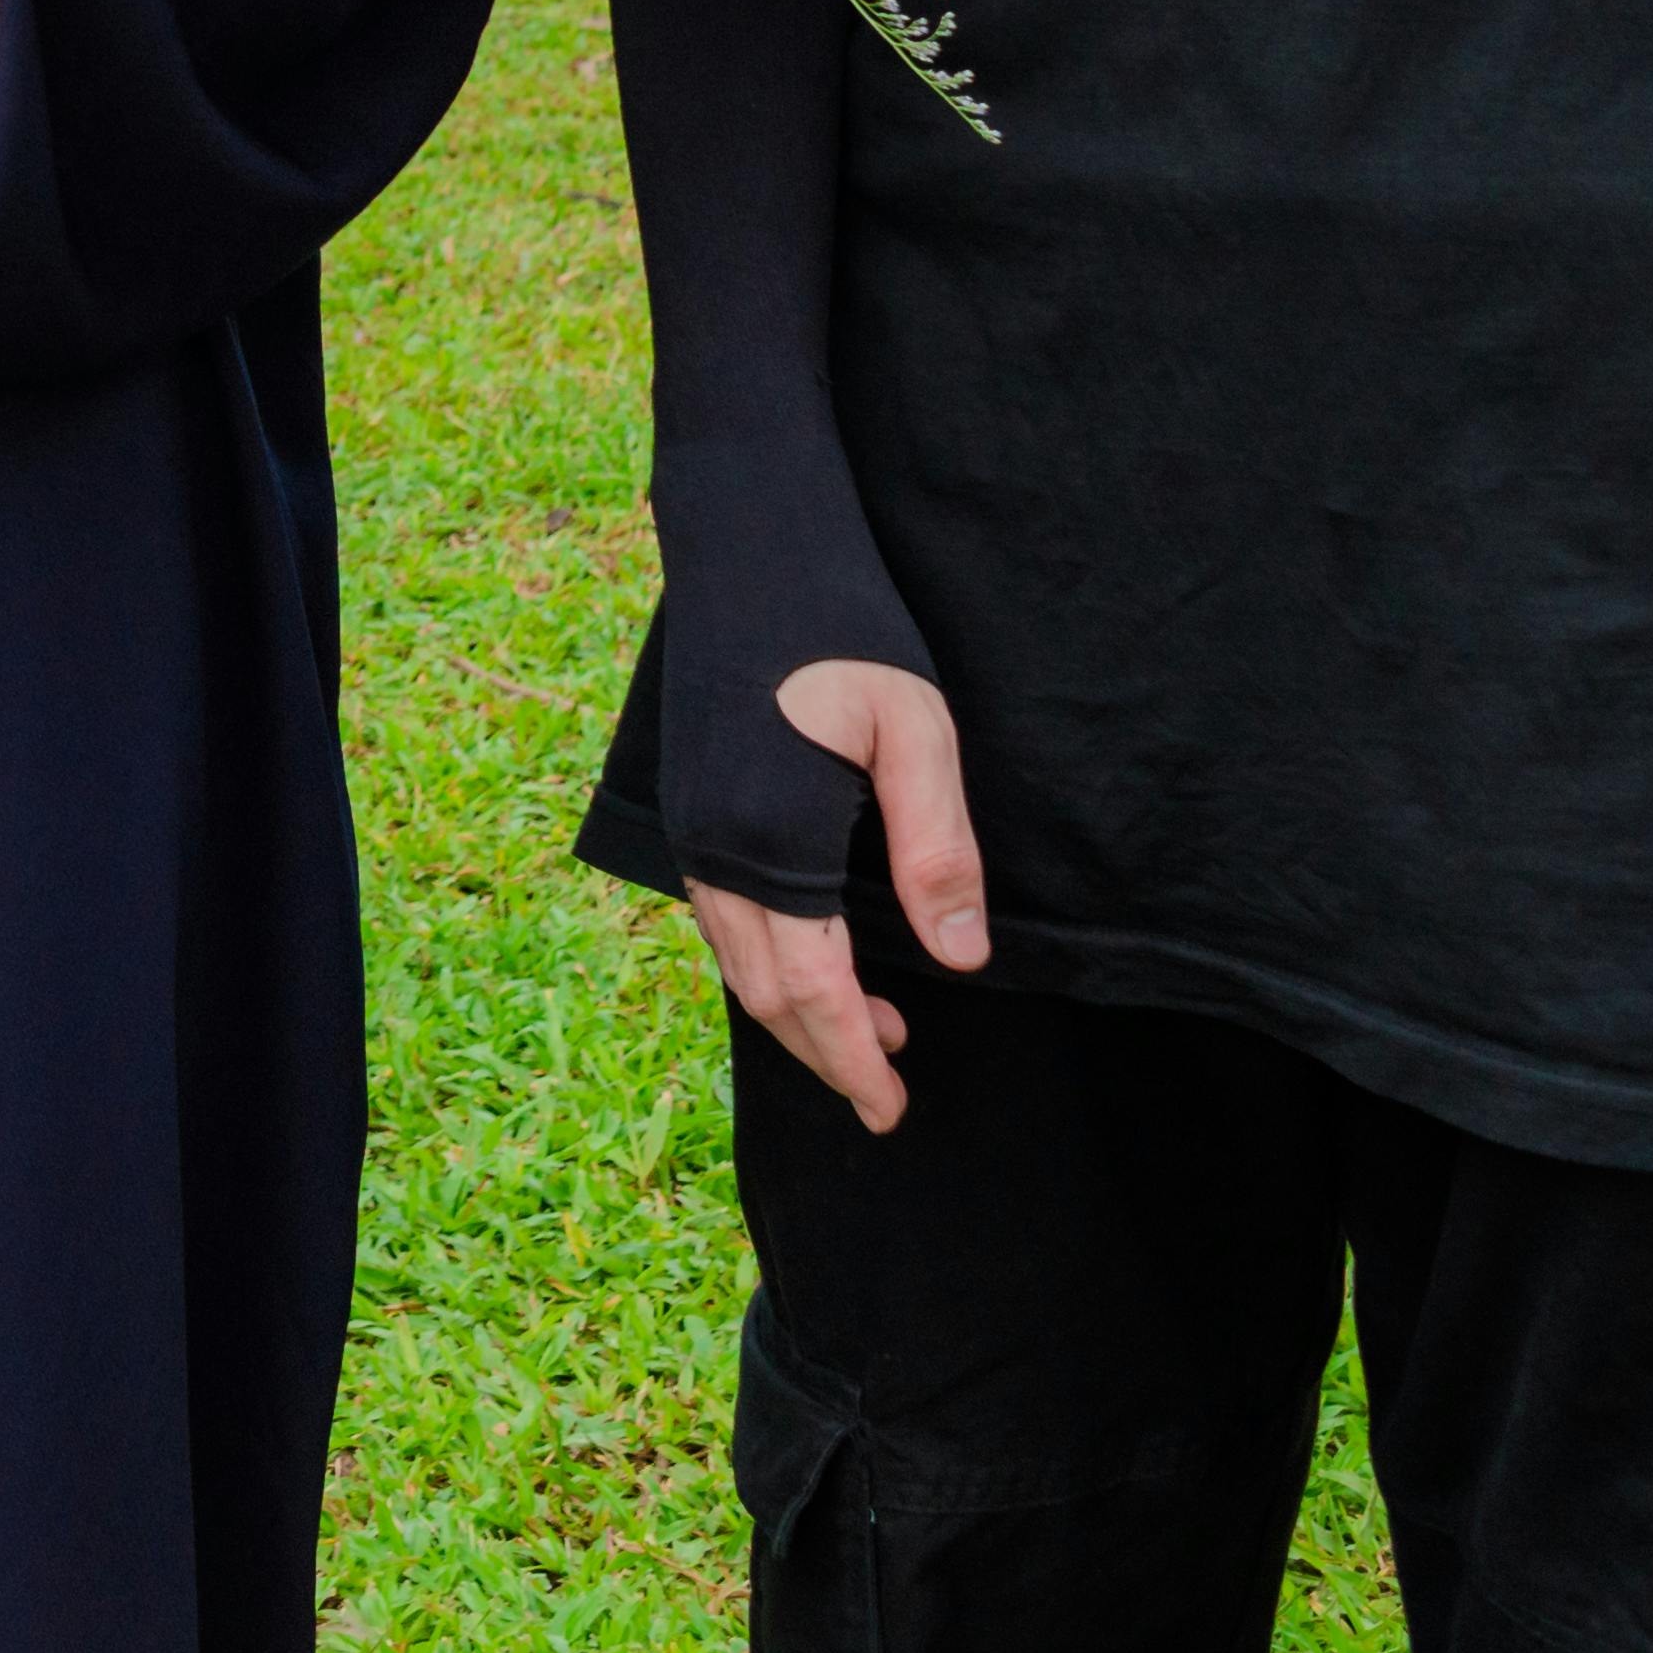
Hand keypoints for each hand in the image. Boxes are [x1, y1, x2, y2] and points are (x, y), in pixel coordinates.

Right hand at [683, 659, 990, 1134]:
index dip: (853, 1059)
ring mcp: (692, 826)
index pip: (812, 991)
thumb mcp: (915, 732)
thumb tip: (961, 958)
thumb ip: (937, 849)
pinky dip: (768, 962)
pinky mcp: (690, 803)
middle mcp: (713, 848)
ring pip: (736, 959)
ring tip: (875, 1029)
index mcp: (768, 842)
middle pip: (764, 992)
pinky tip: (817, 952)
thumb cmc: (842, 628)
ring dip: (797, 1011)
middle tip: (887, 1095)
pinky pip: (721, 917)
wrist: (746, 545)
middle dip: (825, 1053)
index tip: (893, 1108)